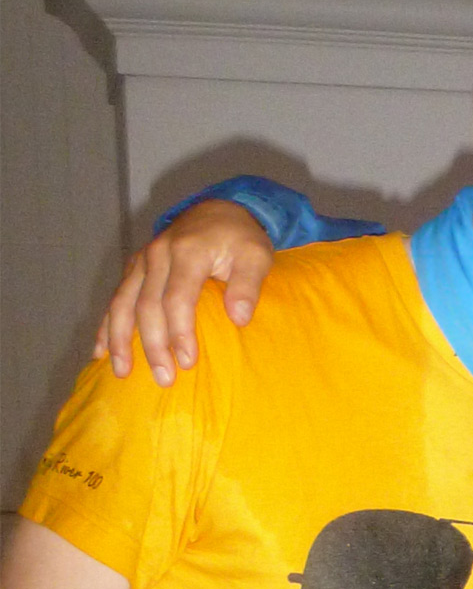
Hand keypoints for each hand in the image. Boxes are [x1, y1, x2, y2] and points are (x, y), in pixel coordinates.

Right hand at [95, 199, 271, 384]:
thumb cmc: (241, 238)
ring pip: (122, 303)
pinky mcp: (135, 267)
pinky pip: (115, 298)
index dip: (180, 332)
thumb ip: (248, 285)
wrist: (218, 210)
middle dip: (153, 345)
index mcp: (188, 251)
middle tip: (164, 378)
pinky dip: (106, 325)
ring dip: (120, 340)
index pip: (177, 298)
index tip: (188, 361)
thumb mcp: (256, 256)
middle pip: (147, 305)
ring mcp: (142, 260)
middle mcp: (158, 254)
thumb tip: (239, 318)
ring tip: (122, 372)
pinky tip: (100, 351)